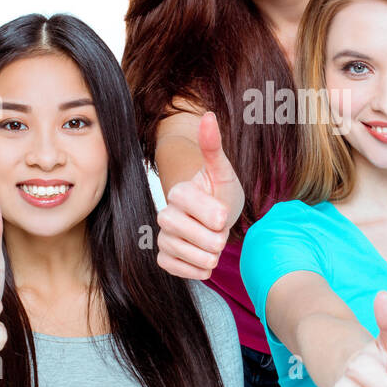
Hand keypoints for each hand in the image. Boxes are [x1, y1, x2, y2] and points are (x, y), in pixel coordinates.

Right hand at [155, 112, 245, 279]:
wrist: (219, 217)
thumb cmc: (222, 193)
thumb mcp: (224, 172)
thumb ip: (214, 147)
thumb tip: (209, 116)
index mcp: (178, 191)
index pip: (191, 205)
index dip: (214, 214)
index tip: (224, 216)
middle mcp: (165, 213)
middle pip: (192, 234)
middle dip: (215, 237)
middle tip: (220, 232)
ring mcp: (162, 236)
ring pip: (187, 253)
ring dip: (209, 255)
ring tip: (213, 244)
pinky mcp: (163, 257)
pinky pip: (177, 269)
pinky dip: (197, 269)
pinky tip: (205, 259)